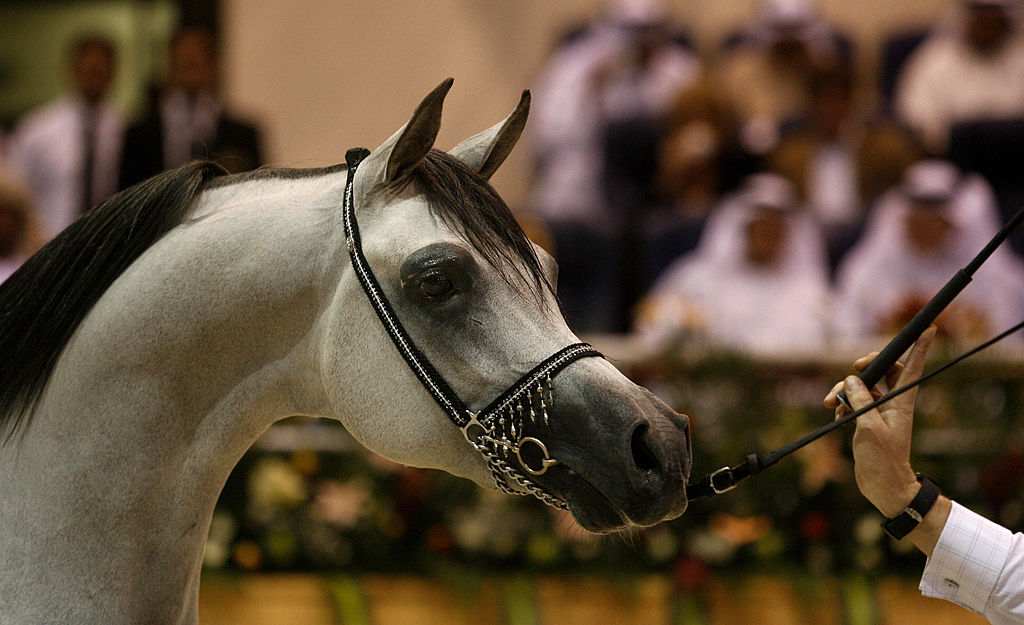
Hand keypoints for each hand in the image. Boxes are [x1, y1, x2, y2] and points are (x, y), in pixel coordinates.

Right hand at [823, 327, 936, 517]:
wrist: (884, 486)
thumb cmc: (883, 460)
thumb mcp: (869, 427)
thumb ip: (861, 400)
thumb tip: (852, 380)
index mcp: (902, 402)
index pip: (912, 368)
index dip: (921, 348)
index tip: (930, 329)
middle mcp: (893, 402)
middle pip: (884, 371)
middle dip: (866, 366)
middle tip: (855, 367)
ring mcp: (879, 410)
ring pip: (862, 386)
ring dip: (845, 390)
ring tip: (831, 403)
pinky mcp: (867, 420)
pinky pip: (854, 401)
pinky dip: (843, 404)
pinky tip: (837, 415)